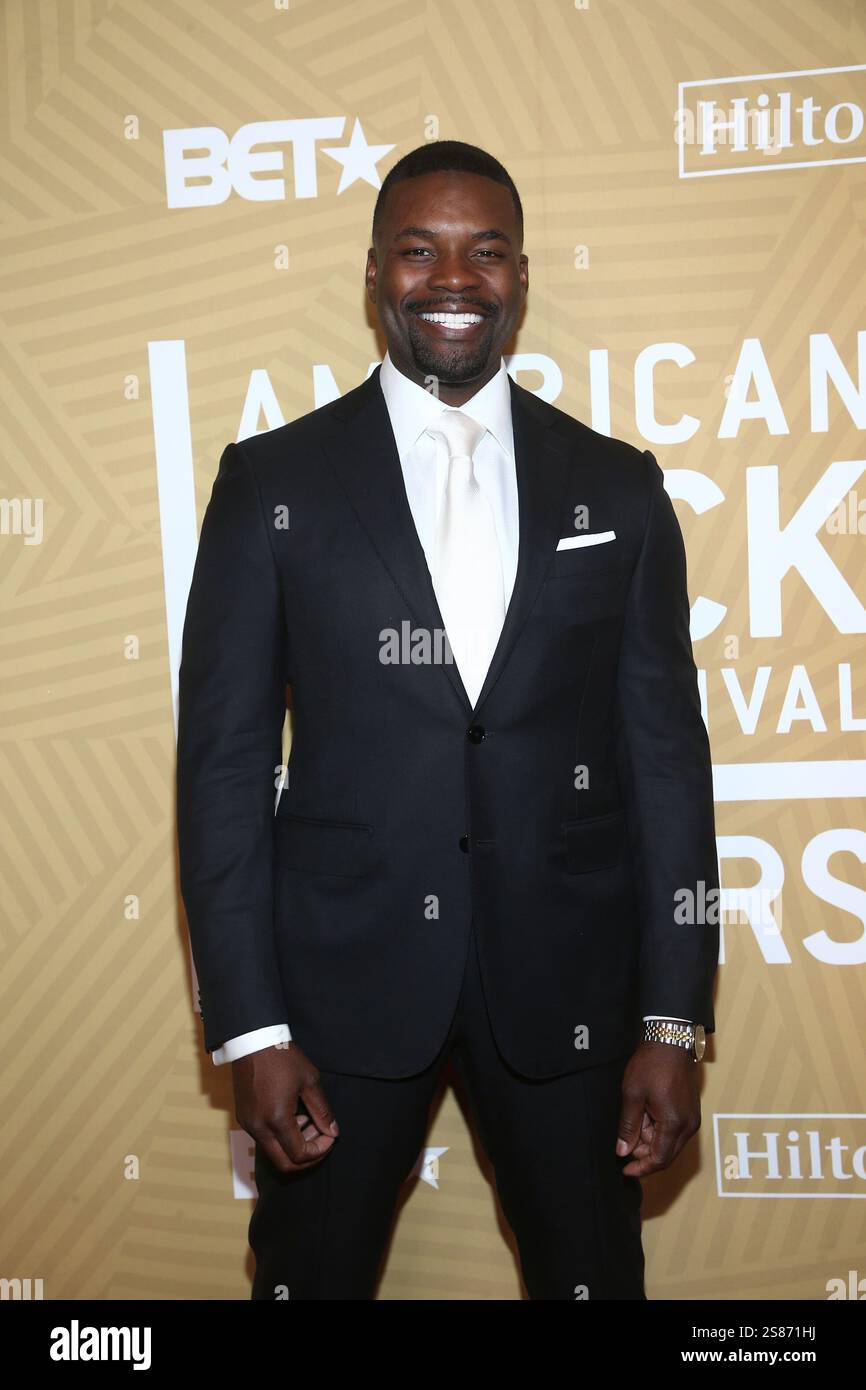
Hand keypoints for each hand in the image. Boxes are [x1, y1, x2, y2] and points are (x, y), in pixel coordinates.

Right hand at [233, 1043, 338, 1174]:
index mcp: (277, 1119)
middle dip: (306, 1157)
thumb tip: (333, 1132)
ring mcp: (248, 1124)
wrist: (251, 1042)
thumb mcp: (309, 1081)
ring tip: (308, 1122)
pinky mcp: (243, 1118)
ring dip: (293, 1146)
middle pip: (284, 1163)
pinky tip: (293, 1116)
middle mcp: (259, 1128)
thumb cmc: (282, 1058)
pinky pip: (264, 1139)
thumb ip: (322, 1111)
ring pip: (273, 1152)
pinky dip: (280, 1136)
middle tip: (321, 1140)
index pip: (300, 1155)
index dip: (319, 1151)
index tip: (330, 1137)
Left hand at [615, 1041, 699, 1176]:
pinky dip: (659, 1132)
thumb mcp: (632, 1095)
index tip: (625, 1170)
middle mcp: (688, 1126)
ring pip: (670, 1144)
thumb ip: (628, 1126)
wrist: (672, 1042)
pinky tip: (645, 1120)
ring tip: (633, 1125)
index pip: (659, 1159)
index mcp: (674, 1124)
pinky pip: (675, 1132)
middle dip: (645, 1156)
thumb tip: (623, 1151)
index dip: (641, 1168)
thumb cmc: (652, 1065)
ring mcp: (692, 1119)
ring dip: (651, 1142)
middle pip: (667, 1155)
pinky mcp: (691, 1112)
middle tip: (625, 1147)